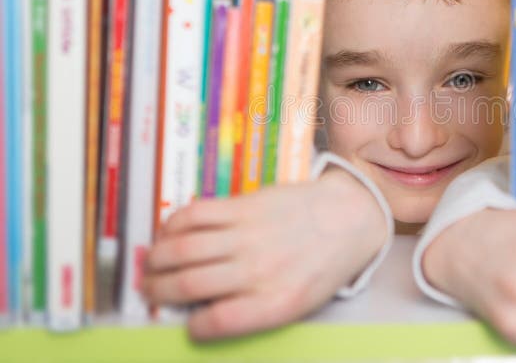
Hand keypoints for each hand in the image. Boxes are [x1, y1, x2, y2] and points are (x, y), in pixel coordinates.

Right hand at [141, 168, 386, 340]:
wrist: (350, 216)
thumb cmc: (323, 265)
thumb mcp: (300, 302)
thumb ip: (257, 310)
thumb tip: (206, 313)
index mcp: (276, 302)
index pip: (217, 323)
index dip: (192, 326)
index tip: (186, 323)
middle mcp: (259, 269)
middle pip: (188, 284)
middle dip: (157, 291)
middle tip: (148, 290)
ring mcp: (250, 234)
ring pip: (183, 249)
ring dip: (156, 260)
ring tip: (149, 265)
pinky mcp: (246, 205)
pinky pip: (196, 214)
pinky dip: (172, 225)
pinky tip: (168, 234)